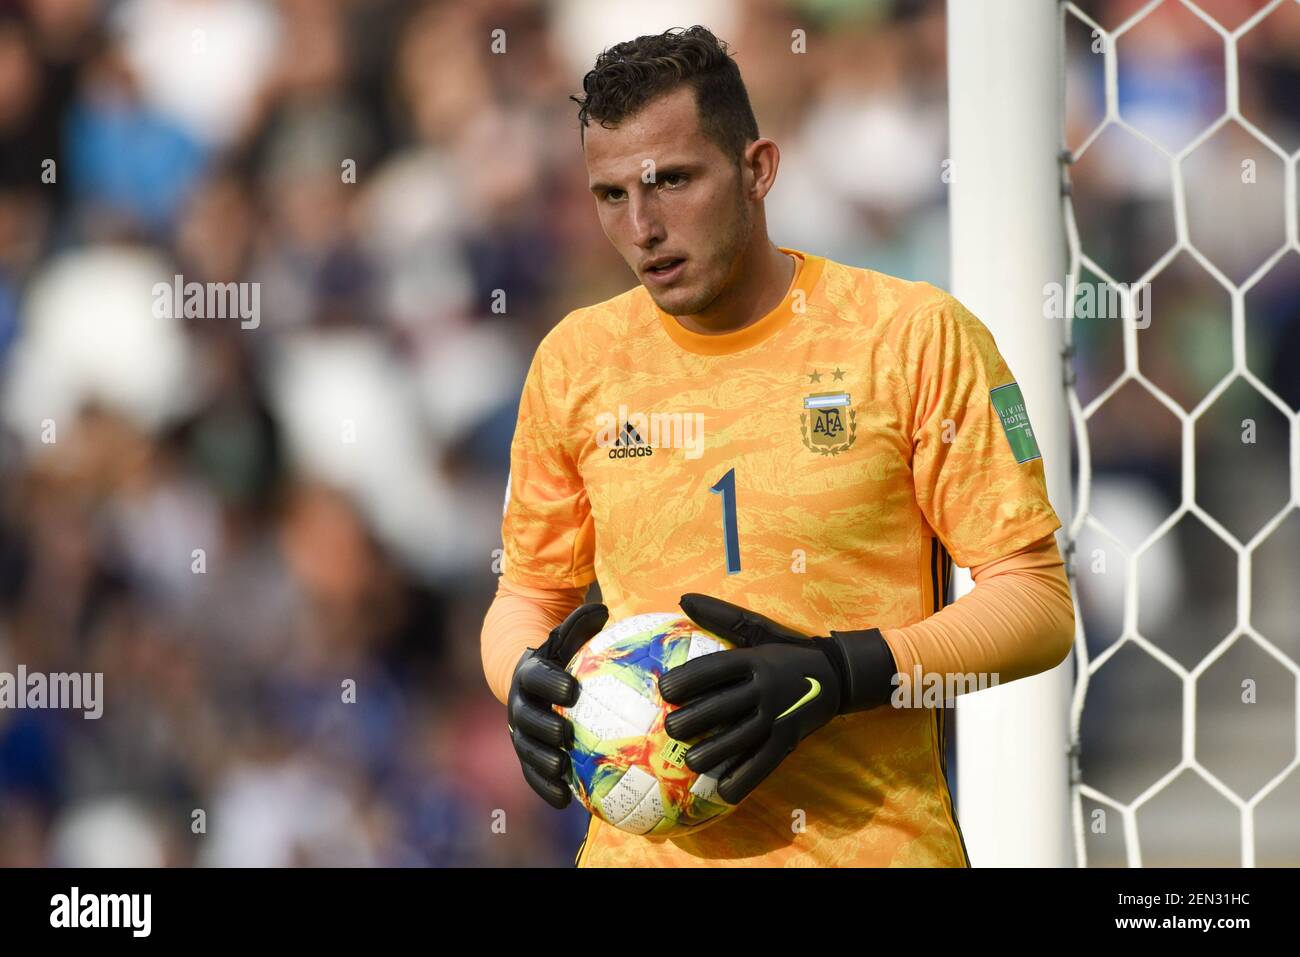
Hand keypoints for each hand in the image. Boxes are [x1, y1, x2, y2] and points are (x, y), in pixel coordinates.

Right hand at [507, 602, 608, 808]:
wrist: (527, 677)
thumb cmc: (559, 655)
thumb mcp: (566, 636)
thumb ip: (580, 623)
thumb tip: (602, 608)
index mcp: (529, 675)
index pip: (536, 678)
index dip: (552, 683)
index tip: (574, 689)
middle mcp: (519, 705)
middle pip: (526, 719)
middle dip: (544, 727)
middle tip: (566, 734)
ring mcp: (521, 732)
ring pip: (526, 750)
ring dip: (542, 763)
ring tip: (562, 770)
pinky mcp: (527, 754)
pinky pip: (534, 774)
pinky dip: (547, 789)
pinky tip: (567, 802)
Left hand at [658, 593, 893, 804]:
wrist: (838, 674)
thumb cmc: (788, 649)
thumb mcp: (759, 628)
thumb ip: (721, 615)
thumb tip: (682, 598)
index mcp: (755, 659)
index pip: (714, 669)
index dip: (686, 679)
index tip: (664, 688)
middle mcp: (765, 687)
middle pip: (721, 707)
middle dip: (691, 721)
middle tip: (670, 729)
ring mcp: (778, 716)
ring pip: (739, 739)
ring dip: (711, 753)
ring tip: (690, 760)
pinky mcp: (789, 740)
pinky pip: (764, 764)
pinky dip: (743, 780)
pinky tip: (723, 790)